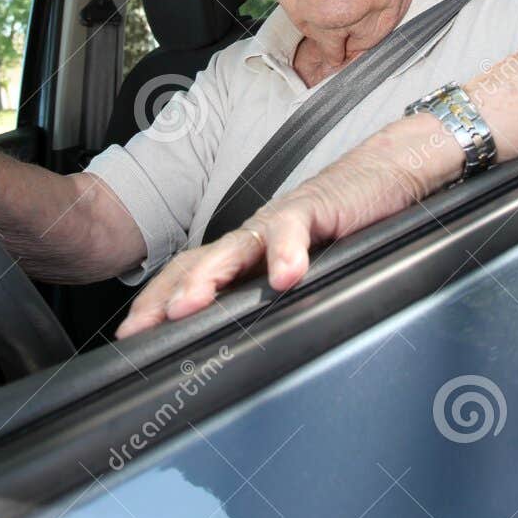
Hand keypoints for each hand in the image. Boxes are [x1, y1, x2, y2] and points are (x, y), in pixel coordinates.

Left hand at [114, 111, 462, 337]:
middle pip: (199, 262)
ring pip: (236, 247)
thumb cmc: (345, 224)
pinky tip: (284, 279)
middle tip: (144, 327)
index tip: (133, 336)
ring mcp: (281, 220)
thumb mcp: (303, 267)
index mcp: (248, 252)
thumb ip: (275, 295)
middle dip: (167, 295)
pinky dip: (288, 254)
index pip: (190, 274)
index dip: (158, 301)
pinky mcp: (316, 207)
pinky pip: (296, 230)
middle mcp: (255, 234)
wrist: (384, 174)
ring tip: (190, 305)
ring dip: (209, 277)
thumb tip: (251, 343)